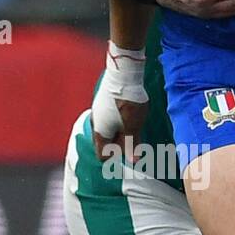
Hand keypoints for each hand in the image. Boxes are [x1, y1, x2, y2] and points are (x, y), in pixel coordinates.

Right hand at [91, 44, 148, 159]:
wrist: (123, 72)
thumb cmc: (128, 101)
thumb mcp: (133, 126)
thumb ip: (132, 145)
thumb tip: (134, 162)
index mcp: (100, 133)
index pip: (103, 155)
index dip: (116, 158)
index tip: (130, 154)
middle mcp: (97, 123)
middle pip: (107, 143)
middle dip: (121, 145)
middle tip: (137, 141)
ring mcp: (100, 111)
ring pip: (110, 129)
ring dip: (122, 132)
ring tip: (136, 127)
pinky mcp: (105, 102)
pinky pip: (112, 118)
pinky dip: (121, 121)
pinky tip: (132, 115)